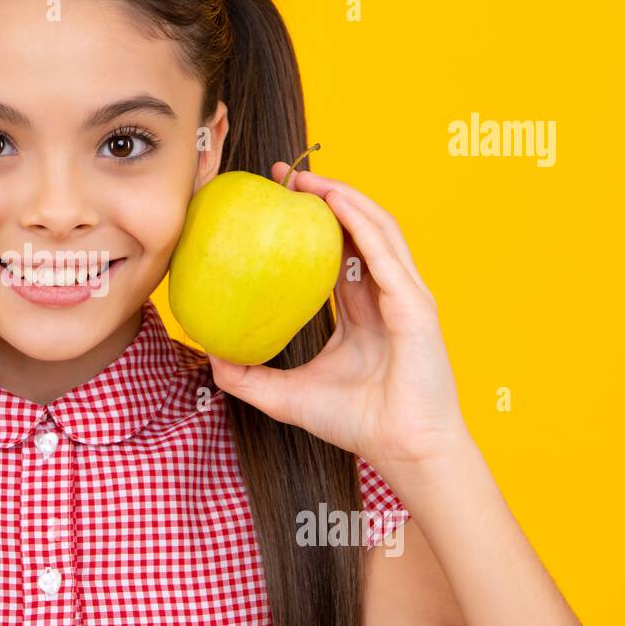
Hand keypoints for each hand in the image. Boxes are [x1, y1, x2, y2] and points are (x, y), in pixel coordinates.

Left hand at [207, 163, 471, 489]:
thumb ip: (247, 377)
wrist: (402, 450)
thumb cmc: (356, 424)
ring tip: (306, 178)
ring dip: (343, 196)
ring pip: (377, 228)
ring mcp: (404, 295)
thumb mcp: (285, 396)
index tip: (272, 201)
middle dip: (323, 196)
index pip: (337, 252)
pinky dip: (360, 221)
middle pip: (357, 229)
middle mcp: (386, 295)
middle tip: (282, 175)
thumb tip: (208, 356)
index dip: (309, 223)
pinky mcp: (415, 303)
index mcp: (363, 310)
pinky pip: (384, 251)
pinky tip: (334, 200)